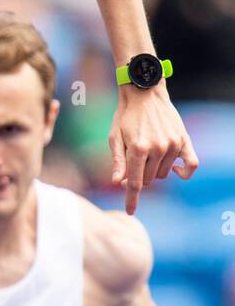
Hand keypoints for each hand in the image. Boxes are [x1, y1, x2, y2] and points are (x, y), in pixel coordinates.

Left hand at [108, 86, 198, 214]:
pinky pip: (192, 165)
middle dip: (139, 176)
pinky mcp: (184, 140)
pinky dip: (184, 172)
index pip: (135, 183)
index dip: (131, 199)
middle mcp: (157, 148)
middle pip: (149, 180)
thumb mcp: (114, 137)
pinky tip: (175, 169)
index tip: (130, 211)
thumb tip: (117, 182)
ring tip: (147, 151)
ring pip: (164, 174)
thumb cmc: (125, 116)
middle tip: (133, 162)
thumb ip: (118, 161)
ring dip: (155, 169)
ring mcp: (172, 144)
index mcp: (137, 149)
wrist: (144, 93)